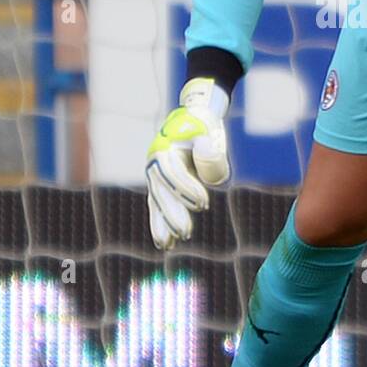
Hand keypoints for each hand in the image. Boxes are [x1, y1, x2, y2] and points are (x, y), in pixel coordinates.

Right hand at [145, 78, 229, 249]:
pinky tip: (164, 243)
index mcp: (165, 147)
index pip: (173, 172)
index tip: (203, 203)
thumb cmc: (205, 130)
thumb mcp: (211, 135)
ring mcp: (155, 174)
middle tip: (186, 232)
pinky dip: (160, 224)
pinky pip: (157, 205)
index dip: (186, 189)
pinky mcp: (159, 185)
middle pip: (161, 191)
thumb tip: (204, 149)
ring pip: (156, 201)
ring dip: (163, 223)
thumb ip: (211, 150)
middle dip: (172, 213)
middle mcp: (155, 161)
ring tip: (168, 245)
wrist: (193, 121)